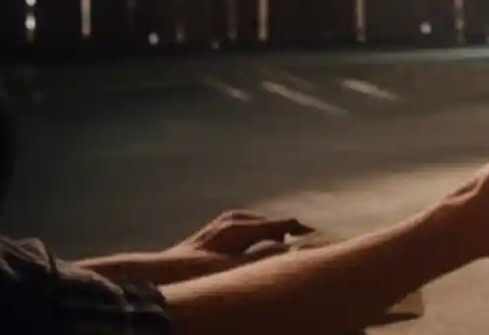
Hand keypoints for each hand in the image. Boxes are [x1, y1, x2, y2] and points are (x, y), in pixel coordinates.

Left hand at [152, 210, 314, 282]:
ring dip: (278, 234)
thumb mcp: (235, 268)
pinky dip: (265, 235)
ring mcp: (229, 220)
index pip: (283, 223)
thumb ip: (264, 258)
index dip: (303, 231)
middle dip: (292, 232)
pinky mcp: (223, 226)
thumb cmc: (200, 270)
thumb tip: (291, 250)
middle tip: (312, 244)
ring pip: (264, 224)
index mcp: (242, 226)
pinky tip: (268, 246)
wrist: (167, 268)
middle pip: (275, 222)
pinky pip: (253, 227)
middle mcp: (237, 218)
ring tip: (292, 246)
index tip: (321, 238)